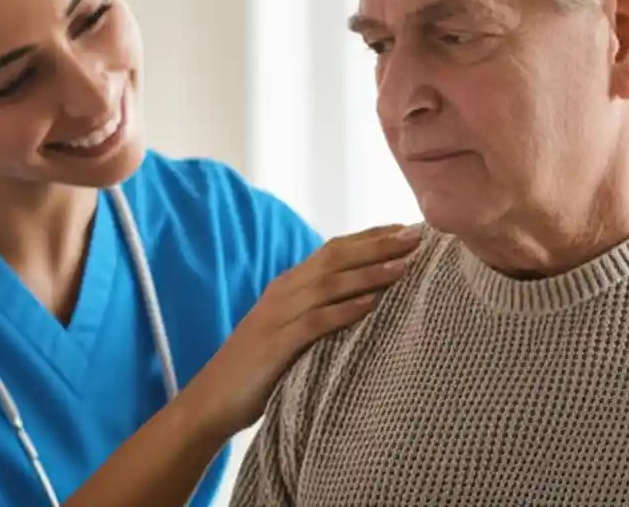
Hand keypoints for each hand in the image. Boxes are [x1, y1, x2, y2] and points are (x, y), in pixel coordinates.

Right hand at [182, 224, 421, 436]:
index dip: (369, 237)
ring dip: (368, 273)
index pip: (332, 250)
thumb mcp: (289, 330)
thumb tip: (364, 302)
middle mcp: (283, 292)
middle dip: (377, 245)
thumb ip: (317, 311)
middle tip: (416, 236)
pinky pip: (315, 321)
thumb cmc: (257, 368)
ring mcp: (278, 316)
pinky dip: (345, 310)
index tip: (405, 229)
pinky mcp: (276, 344)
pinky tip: (372, 304)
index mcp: (287, 286)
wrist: (212, 398)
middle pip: (334, 258)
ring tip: (403, 266)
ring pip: (329, 284)